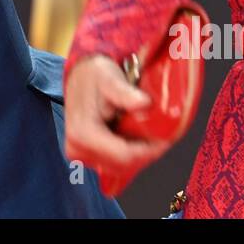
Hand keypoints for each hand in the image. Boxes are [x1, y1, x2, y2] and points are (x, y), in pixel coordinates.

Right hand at [64, 54, 168, 196]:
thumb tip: (144, 103)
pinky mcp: (84, 156)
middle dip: (146, 153)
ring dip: (139, 154)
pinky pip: (113, 164)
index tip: (166, 139)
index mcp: (83, 133)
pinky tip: (136, 138)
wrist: (80, 76)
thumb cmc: (95, 76)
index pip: (124, 156)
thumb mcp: (110, 78)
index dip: (149, 150)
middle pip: (123, 165)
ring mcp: (79, 155)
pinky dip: (129, 154)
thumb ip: (125, 93)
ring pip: (120, 167)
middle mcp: (77, 148)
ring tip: (151, 135)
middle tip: (163, 136)